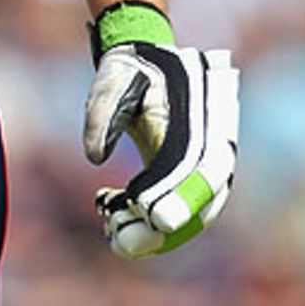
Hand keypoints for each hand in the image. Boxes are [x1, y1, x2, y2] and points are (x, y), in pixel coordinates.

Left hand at [83, 3, 238, 259]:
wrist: (141, 62)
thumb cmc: (129, 68)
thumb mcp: (114, 79)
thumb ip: (104, 112)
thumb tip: (94, 157)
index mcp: (202, 121)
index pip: (202, 168)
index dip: (184, 197)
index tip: (156, 219)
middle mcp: (210, 149)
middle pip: (202, 205)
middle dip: (163, 232)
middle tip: (120, 243)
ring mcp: (200, 168)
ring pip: (188, 217)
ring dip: (152, 235)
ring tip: (110, 231)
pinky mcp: (181, 179)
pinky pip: (173, 211)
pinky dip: (144, 223)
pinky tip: (107, 211)